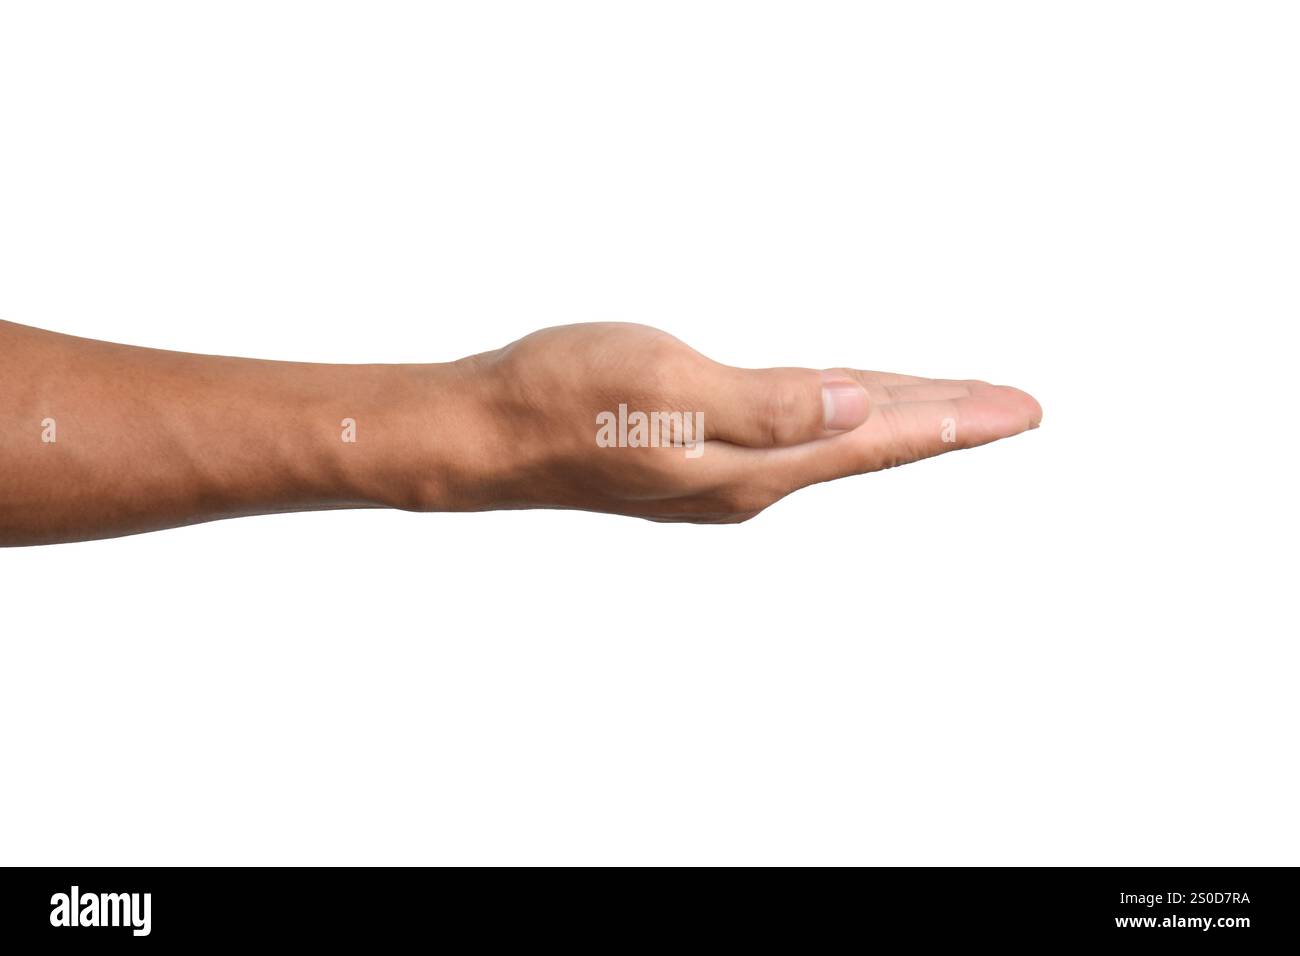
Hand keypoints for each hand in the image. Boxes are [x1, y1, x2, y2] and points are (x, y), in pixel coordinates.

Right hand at [449, 323, 1040, 522]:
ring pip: (834, 438)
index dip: (953, 422)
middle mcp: (750, 479)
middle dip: (945, 422)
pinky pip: (794, 434)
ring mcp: (721, 472)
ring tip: (951, 406)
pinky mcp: (695, 453)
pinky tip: (847, 409)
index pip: (878, 440)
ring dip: (896, 419)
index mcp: (754, 465)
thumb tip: (853, 408)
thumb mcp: (667, 388)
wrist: (484, 434)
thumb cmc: (562, 400)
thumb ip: (767, 404)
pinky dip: (839, 416)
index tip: (1022, 410)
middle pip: (869, 443)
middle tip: (1014, 406)